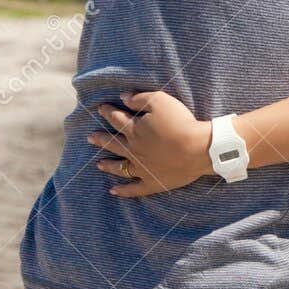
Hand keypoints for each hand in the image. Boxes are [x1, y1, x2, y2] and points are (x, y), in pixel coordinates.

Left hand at [89, 90, 213, 197]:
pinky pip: (134, 189)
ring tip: (99, 164)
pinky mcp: (153, 182)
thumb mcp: (161, 101)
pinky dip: (123, 190)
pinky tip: (114, 191)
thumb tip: (123, 98)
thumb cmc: (181, 122)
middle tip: (90, 137)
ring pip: (120, 167)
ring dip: (109, 165)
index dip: (108, 112)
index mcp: (135, 130)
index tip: (100, 109)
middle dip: (101, 139)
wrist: (198, 149)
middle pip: (113, 144)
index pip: (117, 119)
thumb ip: (140, 98)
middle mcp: (134, 150)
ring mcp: (142, 168)